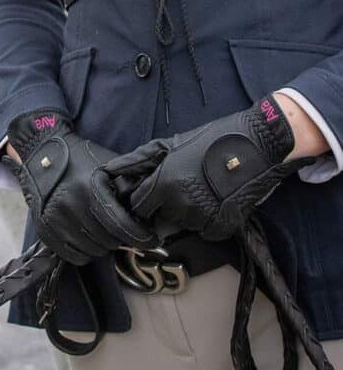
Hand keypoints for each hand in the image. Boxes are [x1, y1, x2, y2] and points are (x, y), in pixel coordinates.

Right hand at [6, 107, 157, 265]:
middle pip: (109, 241)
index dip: (141, 237)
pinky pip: (74, 256)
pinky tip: (87, 235)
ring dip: (103, 245)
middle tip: (121, 228)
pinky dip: (85, 251)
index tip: (151, 240)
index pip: (122, 226)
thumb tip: (153, 209)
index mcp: (90, 188)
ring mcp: (55, 218)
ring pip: (93, 251)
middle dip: (120, 237)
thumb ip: (129, 185)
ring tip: (101, 228)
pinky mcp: (44, 229)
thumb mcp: (109, 164)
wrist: (43, 153)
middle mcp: (71, 205)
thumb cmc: (82, 158)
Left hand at [102, 93, 318, 242]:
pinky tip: (219, 200)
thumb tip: (112, 170)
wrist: (257, 144)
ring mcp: (203, 218)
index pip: (139, 207)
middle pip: (163, 216)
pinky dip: (210, 221)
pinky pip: (207, 231)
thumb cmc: (213, 139)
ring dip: (190, 213)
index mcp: (164, 184)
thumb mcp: (172, 144)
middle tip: (186, 186)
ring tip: (205, 189)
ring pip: (186, 223)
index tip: (150, 198)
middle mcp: (180, 205)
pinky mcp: (223, 227)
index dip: (143, 202)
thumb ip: (140, 160)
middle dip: (168, 205)